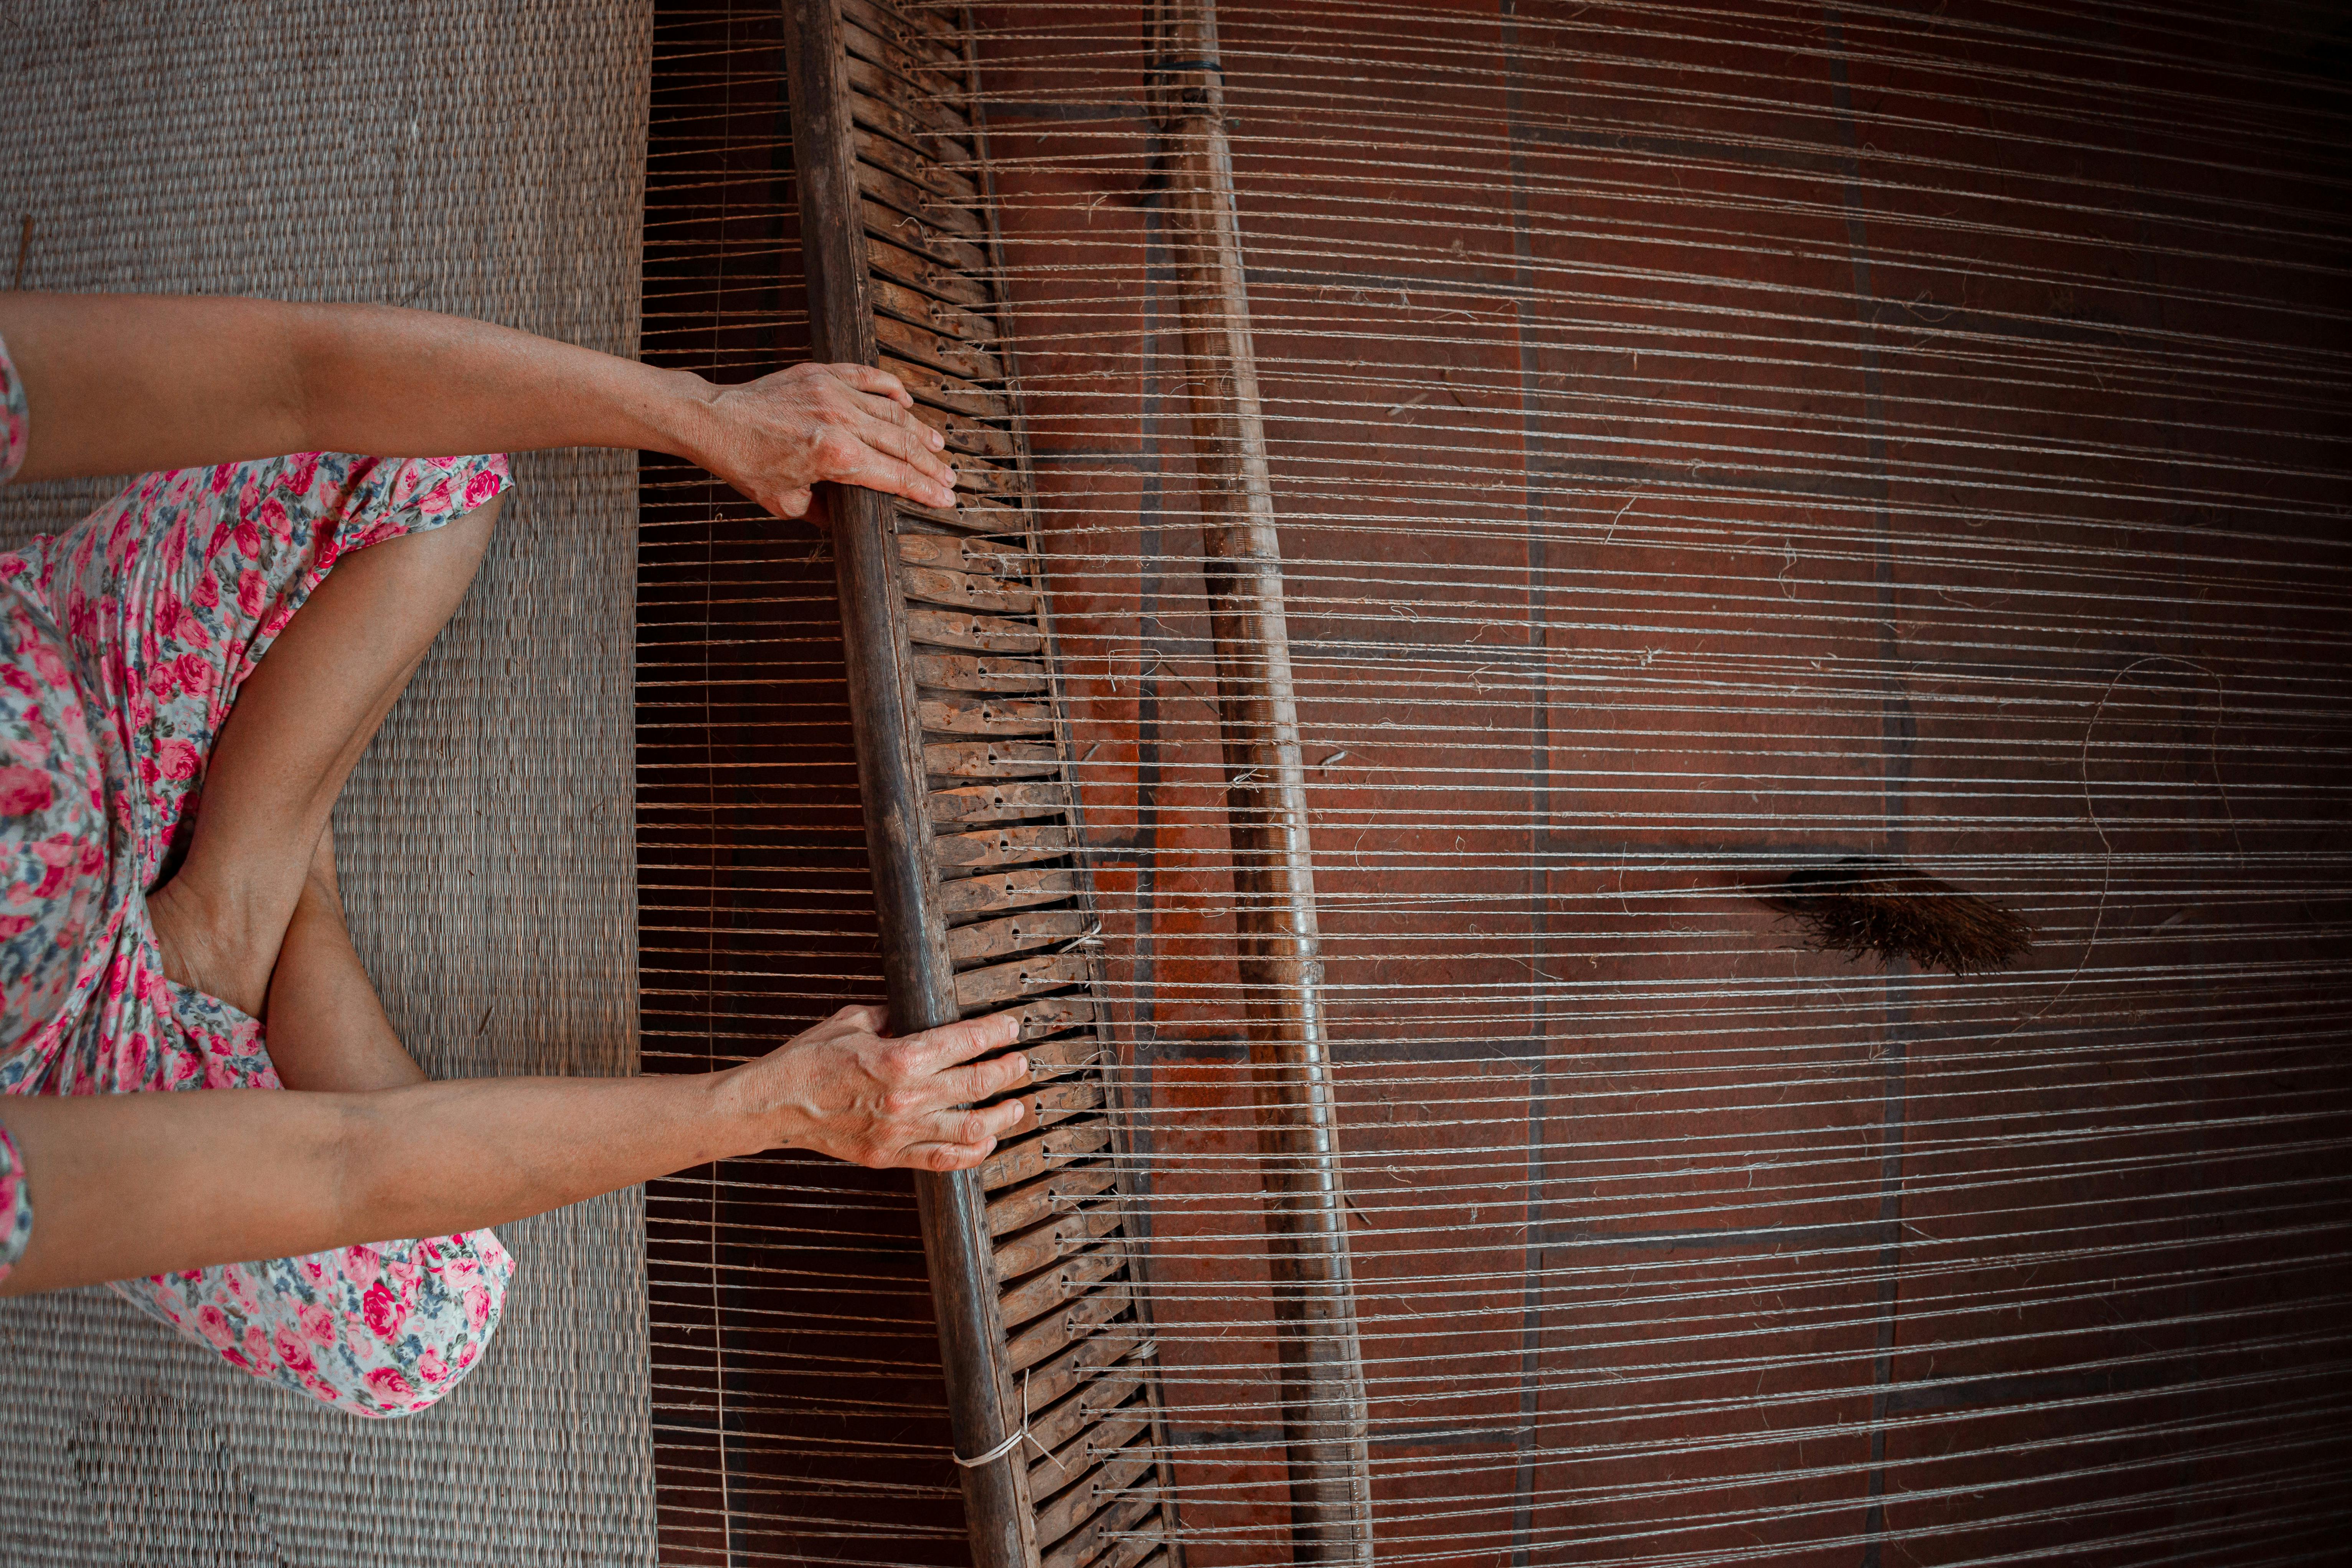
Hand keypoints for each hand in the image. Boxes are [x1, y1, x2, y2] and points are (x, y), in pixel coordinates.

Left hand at [689, 362, 957, 518]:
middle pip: (902, 444)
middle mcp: (839, 421)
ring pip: (892, 410)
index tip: (946, 498)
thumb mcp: (787, 503)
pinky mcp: (821, 373)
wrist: (714, 420)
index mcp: (835, 456)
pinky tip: (907, 398)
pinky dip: (892, 387)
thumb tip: (851, 513)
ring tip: (938, 445)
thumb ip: (825, 509)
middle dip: (930, 464)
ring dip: (919, 429)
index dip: (925, 489)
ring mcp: (832, 393)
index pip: (894, 475)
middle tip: (950, 477)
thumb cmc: (746, 465)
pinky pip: (868, 376)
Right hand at [734, 1005, 1028, 1170]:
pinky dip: (972, 1154)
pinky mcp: (889, 1156)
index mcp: (899, 1058)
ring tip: (1017, 1106)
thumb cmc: (809, 1058)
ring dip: (1002, 1117)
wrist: (774, 1104)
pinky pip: (943, 1160)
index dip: (996, 1032)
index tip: (1011, 1027)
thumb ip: (893, 1016)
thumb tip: (919, 1012)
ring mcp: (900, 1132)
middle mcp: (907, 1098)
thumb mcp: (853, 1021)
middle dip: (1008, 1071)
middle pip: (978, 1085)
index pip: (966, 1043)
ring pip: (971, 1130)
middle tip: (1021, 1063)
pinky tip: (987, 1143)